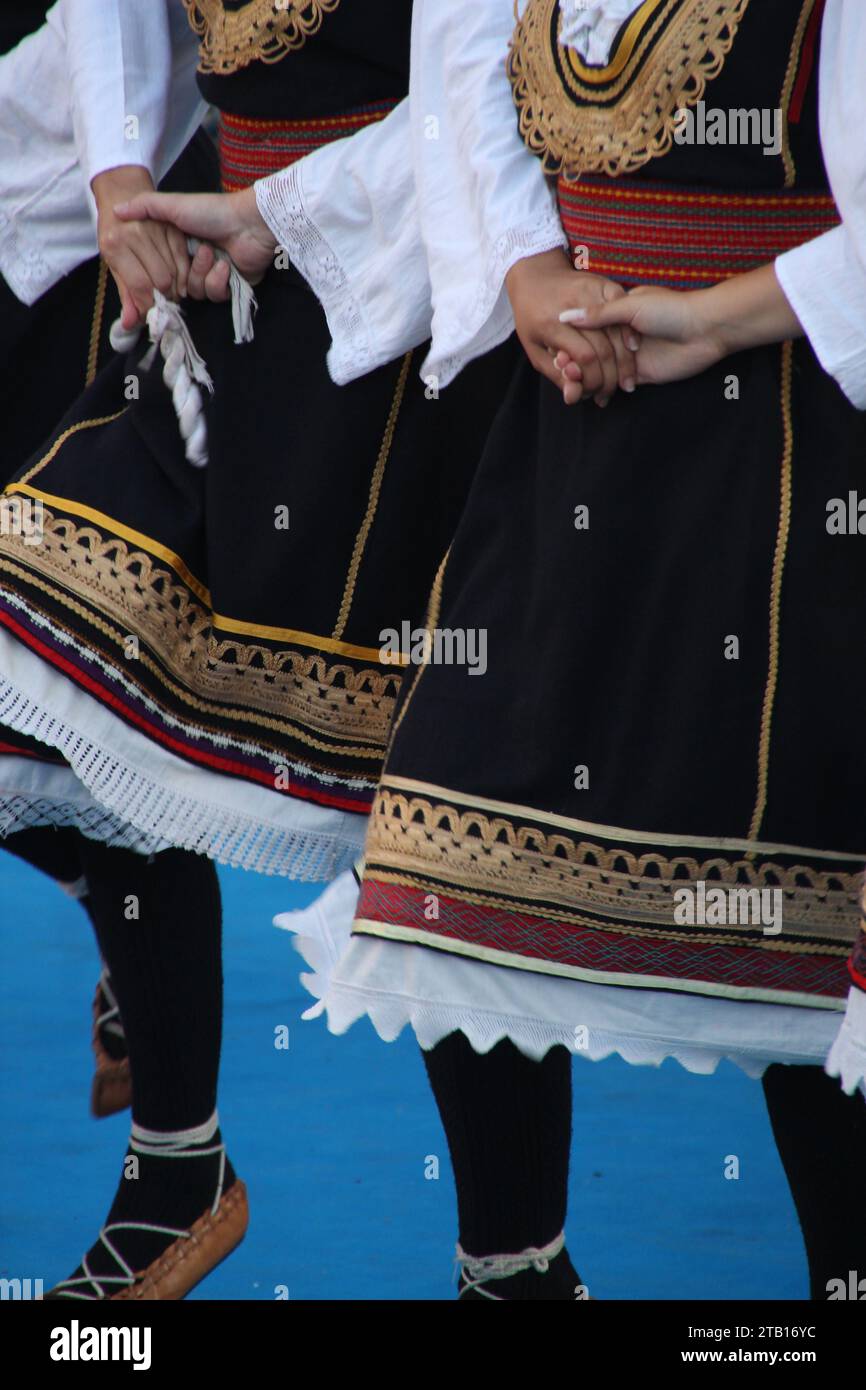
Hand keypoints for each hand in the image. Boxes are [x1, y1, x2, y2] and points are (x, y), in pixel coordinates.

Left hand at [92, 166, 190, 330]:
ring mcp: (156, 229)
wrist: (121, 192)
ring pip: (175, 273)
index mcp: (115, 245)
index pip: (141, 287)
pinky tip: (177, 279)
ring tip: (169, 291)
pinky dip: (184, 275)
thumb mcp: (112, 262)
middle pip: (161, 281)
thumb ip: (125, 294)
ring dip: (175, 289)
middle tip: (162, 302)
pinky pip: (184, 260)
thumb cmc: (113, 231)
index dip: (149, 306)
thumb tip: (130, 323)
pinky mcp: (172, 227)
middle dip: (164, 298)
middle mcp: (135, 235)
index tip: (151, 314)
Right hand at [115, 186, 277, 301]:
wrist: (249, 222)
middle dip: (183, 273)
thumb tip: (116, 211)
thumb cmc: (212, 211)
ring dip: (203, 274)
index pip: (160, 268)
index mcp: (180, 246)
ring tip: (213, 253)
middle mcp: (194, 262)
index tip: (153, 269)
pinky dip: (218, 282)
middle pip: (176, 285)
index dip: (157, 271)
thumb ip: (144, 207)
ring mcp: (211, 275)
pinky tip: (225, 266)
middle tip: (195, 251)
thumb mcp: (172, 205)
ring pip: (195, 293)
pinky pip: (214, 297)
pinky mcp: (229, 286)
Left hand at [505, 249, 639, 405]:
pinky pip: (623, 311)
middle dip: (613, 376)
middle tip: (616, 391)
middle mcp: (570, 307)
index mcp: (550, 325)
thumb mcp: (534, 349)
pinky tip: (633, 349)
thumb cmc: (532, 318)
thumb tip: (573, 398)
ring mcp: (587, 291)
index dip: (595, 379)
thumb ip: (555, 375)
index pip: (585, 357)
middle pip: (603, 347)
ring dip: (626, 359)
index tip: (597, 393)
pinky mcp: (601, 282)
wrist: (534, 276)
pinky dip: (630, 329)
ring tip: (627, 380)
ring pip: (616, 330)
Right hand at [567, 266, 803, 385]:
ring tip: (571, 386)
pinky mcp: (638, 375)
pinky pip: (615, 384)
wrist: (705, 330)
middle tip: (563, 371)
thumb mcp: (630, 306)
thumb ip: (599, 315)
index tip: (555, 349)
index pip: (585, 330)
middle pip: (589, 352)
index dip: (570, 341)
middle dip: (574, 363)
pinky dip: (602, 391)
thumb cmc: (670, 309)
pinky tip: (588, 396)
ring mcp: (628, 357)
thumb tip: (564, 316)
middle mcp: (619, 336)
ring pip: (599, 370)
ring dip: (585, 379)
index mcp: (615, 313)